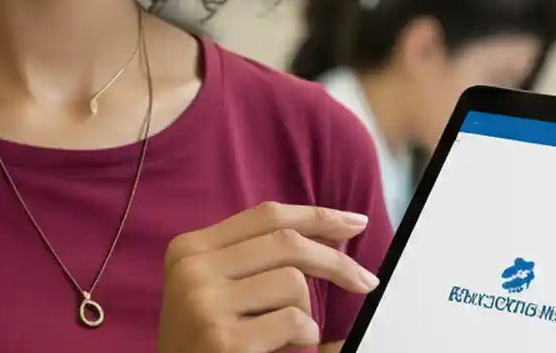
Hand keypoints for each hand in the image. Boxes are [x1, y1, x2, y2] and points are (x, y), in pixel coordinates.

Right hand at [158, 202, 378, 352]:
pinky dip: (303, 338)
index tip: (355, 222)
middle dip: (336, 262)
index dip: (316, 216)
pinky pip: (294, 321)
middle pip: (287, 243)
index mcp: (189, 249)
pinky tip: (282, 350)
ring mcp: (205, 303)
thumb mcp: (216, 291)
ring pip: (293, 283)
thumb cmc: (204, 344)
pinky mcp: (223, 340)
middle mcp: (192, 269)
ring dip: (306, 315)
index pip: (266, 215)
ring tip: (284, 338)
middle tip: (367, 282)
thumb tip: (334, 235)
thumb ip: (256, 260)